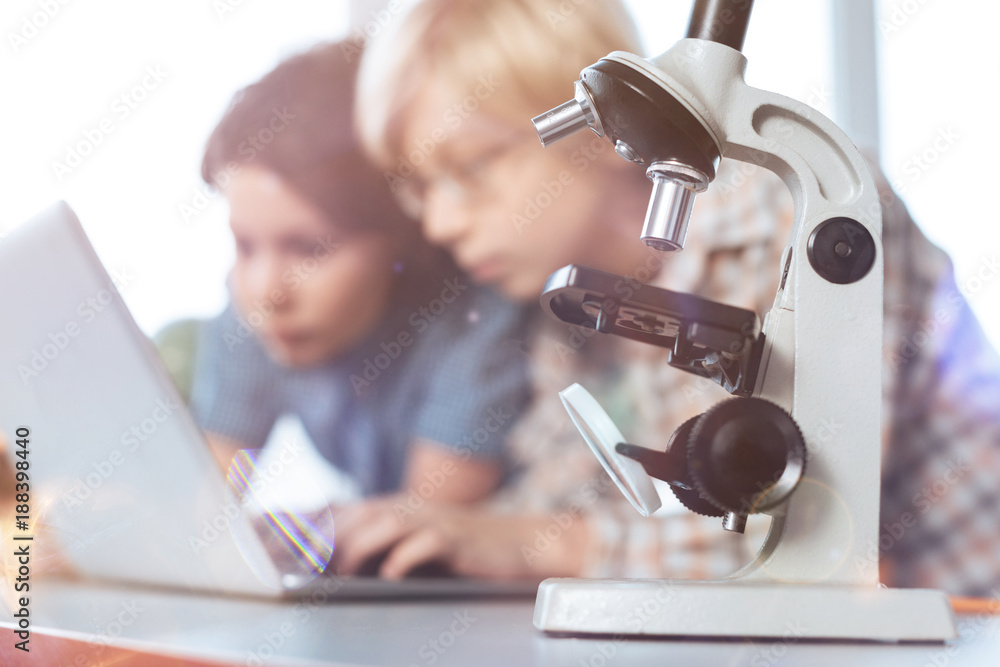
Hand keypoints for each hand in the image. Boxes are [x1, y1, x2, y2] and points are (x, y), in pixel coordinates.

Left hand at [331, 496, 588, 580]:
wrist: (517, 544)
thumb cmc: (464, 549)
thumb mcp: (418, 541)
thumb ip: (382, 545)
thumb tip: (336, 565)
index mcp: (398, 507)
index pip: (347, 509)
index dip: (316, 524)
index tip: (289, 546)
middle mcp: (412, 507)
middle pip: (360, 514)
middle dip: (331, 538)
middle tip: (311, 566)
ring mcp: (434, 520)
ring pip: (386, 523)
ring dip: (360, 547)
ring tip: (343, 573)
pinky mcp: (455, 539)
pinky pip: (424, 544)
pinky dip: (402, 558)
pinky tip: (389, 575)